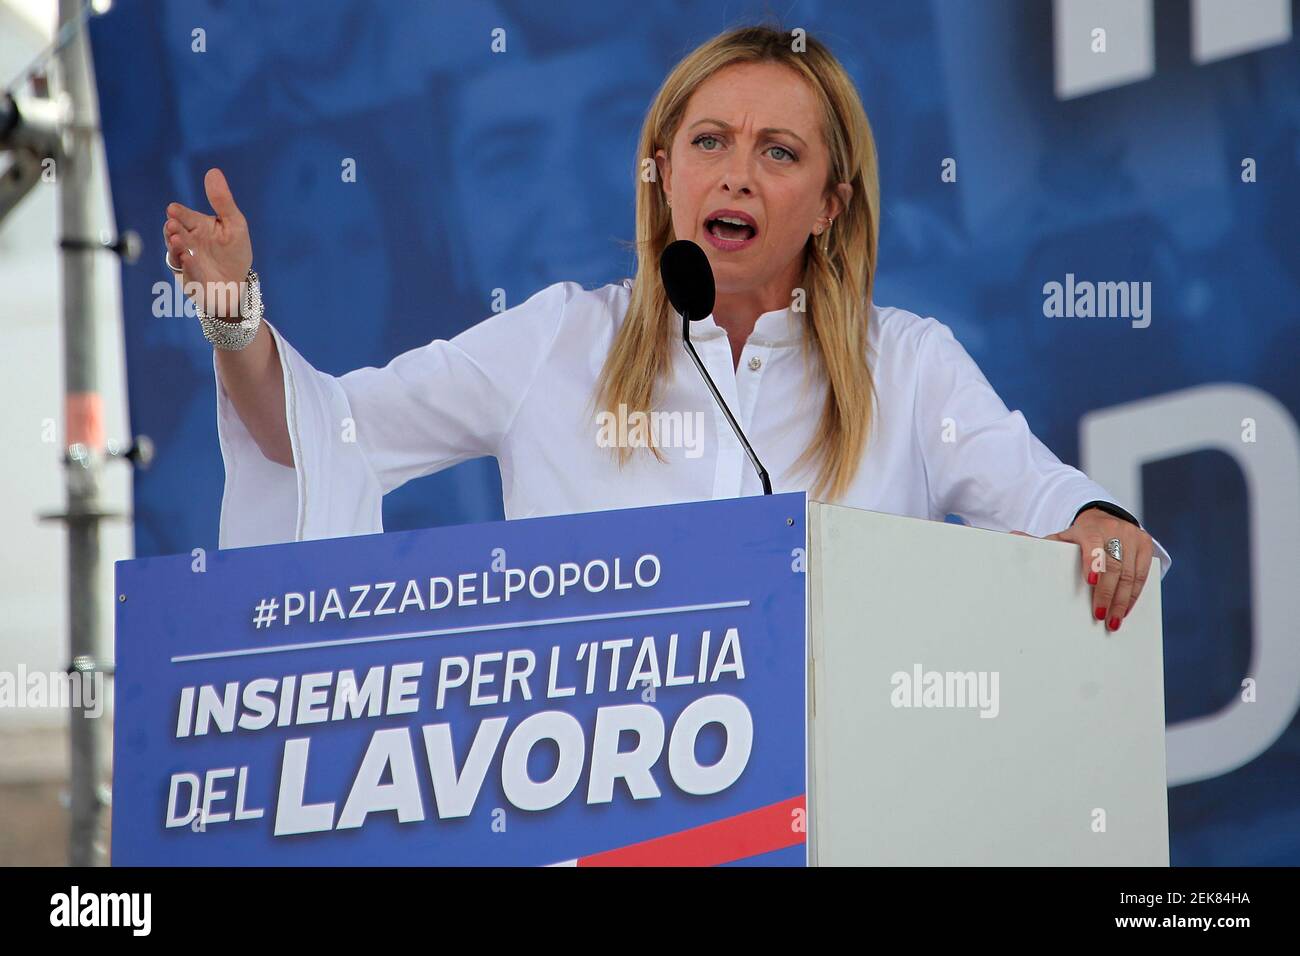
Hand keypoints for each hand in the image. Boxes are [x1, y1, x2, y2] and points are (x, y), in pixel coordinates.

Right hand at [163, 168, 252, 317]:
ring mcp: (185, 260)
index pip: (184, 215)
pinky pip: (187, 272)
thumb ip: (222, 201)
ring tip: (178, 238)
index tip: (173, 209)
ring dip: (176, 245)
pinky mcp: (190, 279)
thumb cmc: (234, 252)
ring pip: (176, 251)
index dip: (179, 213)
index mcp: (196, 225)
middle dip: (173, 228)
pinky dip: (188, 266)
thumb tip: (213, 171)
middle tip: (173, 224)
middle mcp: (187, 241)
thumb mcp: (234, 224)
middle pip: (175, 232)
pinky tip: (188, 259)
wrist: (237, 284)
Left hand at [1012, 509, 1154, 630]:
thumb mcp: (1061, 538)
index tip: (1089, 583)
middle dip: (1107, 594)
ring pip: (1131, 573)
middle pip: (1114, 566)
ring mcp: (1133, 537)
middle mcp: (1114, 530)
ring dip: (1122, 601)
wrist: (1106, 519)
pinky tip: (1124, 610)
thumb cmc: (1079, 536)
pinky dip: (1133, 595)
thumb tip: (1012, 537)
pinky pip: (1143, 575)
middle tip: (1100, 616)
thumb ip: (1040, 543)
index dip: (1092, 563)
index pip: (1093, 545)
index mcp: (1090, 528)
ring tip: (1113, 621)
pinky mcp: (1146, 545)